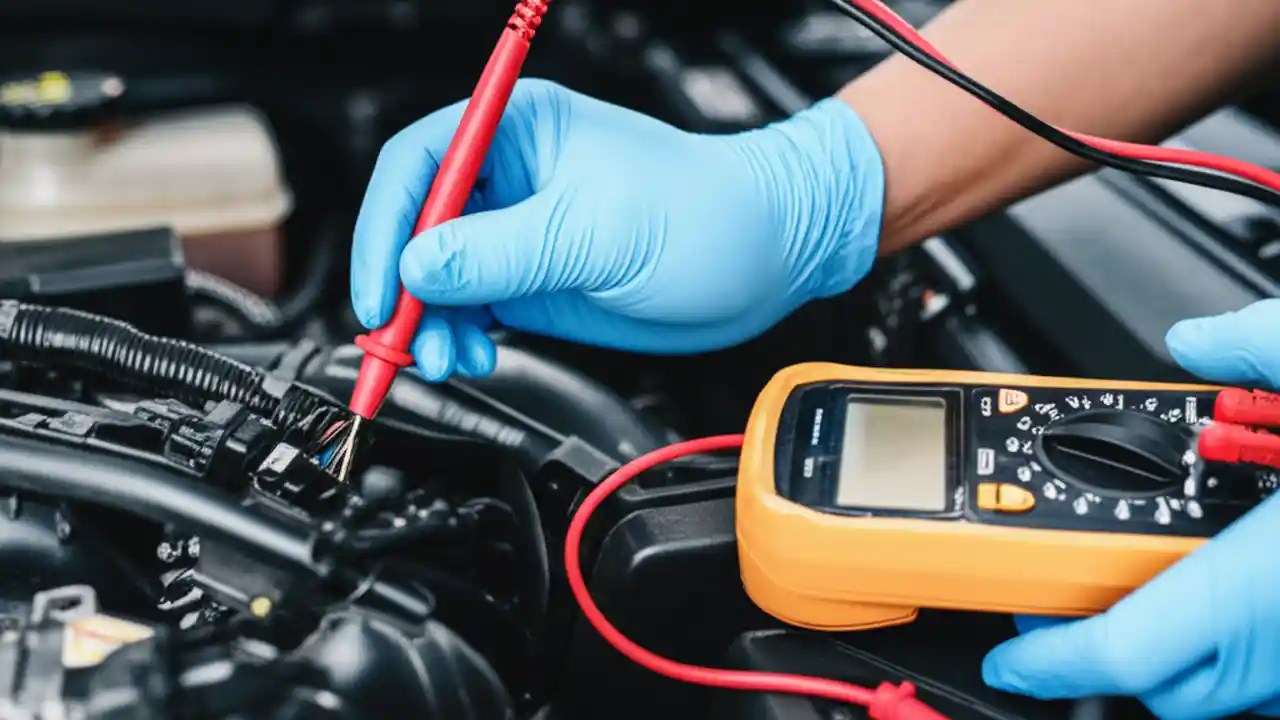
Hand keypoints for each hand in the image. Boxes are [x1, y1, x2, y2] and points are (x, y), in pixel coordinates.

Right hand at [351, 79, 884, 379]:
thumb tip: (417, 267)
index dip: (387, 226)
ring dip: (430, 321)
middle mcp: (511, 179)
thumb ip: (499, 252)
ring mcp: (521, 232)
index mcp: (520, 130)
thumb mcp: (594, 232)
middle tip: (402, 338)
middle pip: (418, 226)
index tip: (383, 287)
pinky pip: (473, 306)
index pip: (420, 165)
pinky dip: (460, 335)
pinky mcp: (536, 279)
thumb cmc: (705, 212)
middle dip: (404, 286)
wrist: (767, 256)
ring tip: (445, 357)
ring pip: (440, 276)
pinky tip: (471, 354)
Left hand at [982, 299, 1279, 718]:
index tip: (1008, 658)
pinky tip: (1225, 583)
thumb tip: (1200, 342)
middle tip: (1065, 592)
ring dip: (1164, 642)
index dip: (1047, 660)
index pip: (1122, 649)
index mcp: (1259, 582)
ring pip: (1213, 685)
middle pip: (1158, 679)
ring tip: (1145, 580)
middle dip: (1096, 643)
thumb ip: (1257, 350)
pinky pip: (1262, 672)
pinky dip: (1226, 640)